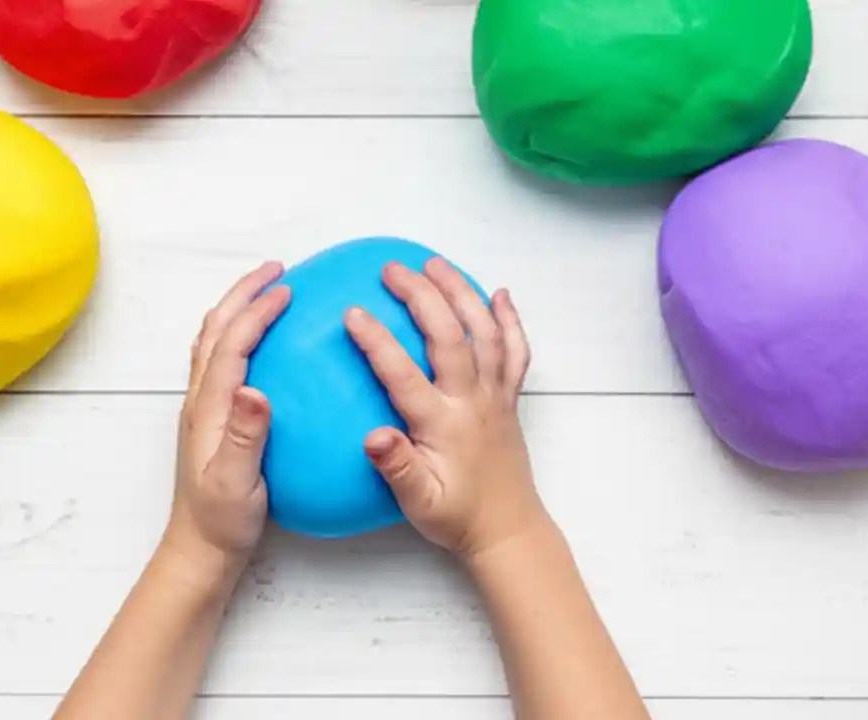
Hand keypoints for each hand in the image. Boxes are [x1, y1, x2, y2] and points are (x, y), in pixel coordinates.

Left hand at [164, 262, 290, 580]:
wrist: (201, 547)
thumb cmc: (222, 521)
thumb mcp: (236, 483)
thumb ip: (244, 437)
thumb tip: (254, 389)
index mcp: (209, 408)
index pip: (231, 344)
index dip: (256, 312)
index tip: (287, 289)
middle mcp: (201, 400)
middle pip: (216, 329)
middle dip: (243, 293)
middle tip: (278, 270)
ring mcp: (204, 407)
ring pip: (215, 340)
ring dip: (238, 307)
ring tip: (269, 290)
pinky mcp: (213, 418)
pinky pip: (223, 359)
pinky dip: (240, 333)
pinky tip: (265, 340)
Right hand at [345, 258, 546, 561]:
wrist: (507, 529)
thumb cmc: (457, 516)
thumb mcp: (419, 502)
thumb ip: (397, 467)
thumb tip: (374, 437)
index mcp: (442, 424)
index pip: (403, 373)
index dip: (377, 341)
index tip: (352, 313)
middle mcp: (472, 401)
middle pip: (449, 335)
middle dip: (421, 295)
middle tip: (392, 270)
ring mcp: (495, 396)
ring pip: (484, 332)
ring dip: (461, 293)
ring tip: (435, 264)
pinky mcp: (508, 399)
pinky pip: (515, 351)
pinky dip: (510, 320)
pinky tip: (499, 296)